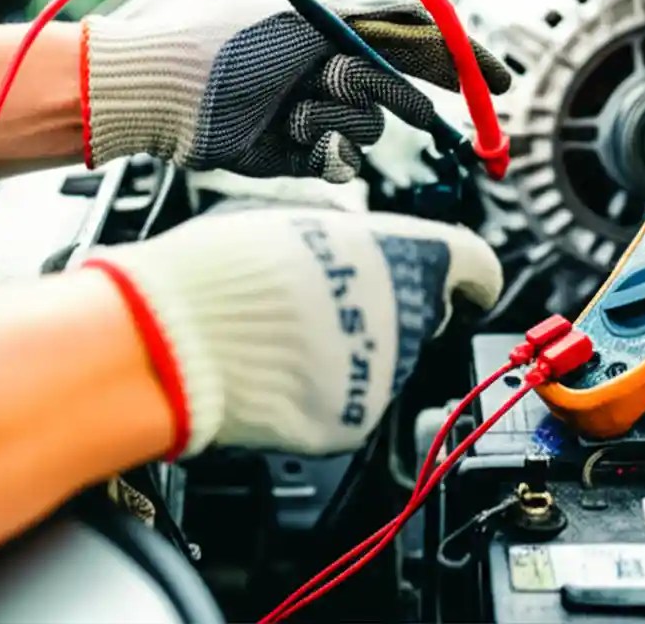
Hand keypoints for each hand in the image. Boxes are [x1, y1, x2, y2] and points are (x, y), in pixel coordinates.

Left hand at [81, 0, 510, 181]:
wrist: (165, 96)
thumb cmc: (225, 47)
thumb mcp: (306, 23)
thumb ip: (372, 25)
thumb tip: (430, 17)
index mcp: (334, 32)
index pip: (414, 43)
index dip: (460, 62)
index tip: (501, 82)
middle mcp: (330, 73)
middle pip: (397, 91)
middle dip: (400, 100)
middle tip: (400, 107)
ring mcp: (316, 116)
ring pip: (368, 130)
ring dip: (337, 121)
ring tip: (294, 112)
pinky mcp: (298, 158)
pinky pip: (340, 164)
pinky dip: (322, 154)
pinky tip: (290, 141)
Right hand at [82, 207, 501, 456]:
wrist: (169, 343)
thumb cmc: (218, 274)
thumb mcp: (293, 221)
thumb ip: (354, 238)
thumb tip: (369, 245)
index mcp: (397, 254)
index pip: (475, 264)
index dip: (471, 274)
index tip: (470, 284)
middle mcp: (404, 316)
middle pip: (427, 313)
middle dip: (393, 309)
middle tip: (329, 300)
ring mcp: (382, 374)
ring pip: (392, 359)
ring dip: (359, 348)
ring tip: (291, 334)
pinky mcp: (355, 422)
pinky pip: (357, 401)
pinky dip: (331, 390)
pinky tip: (284, 370)